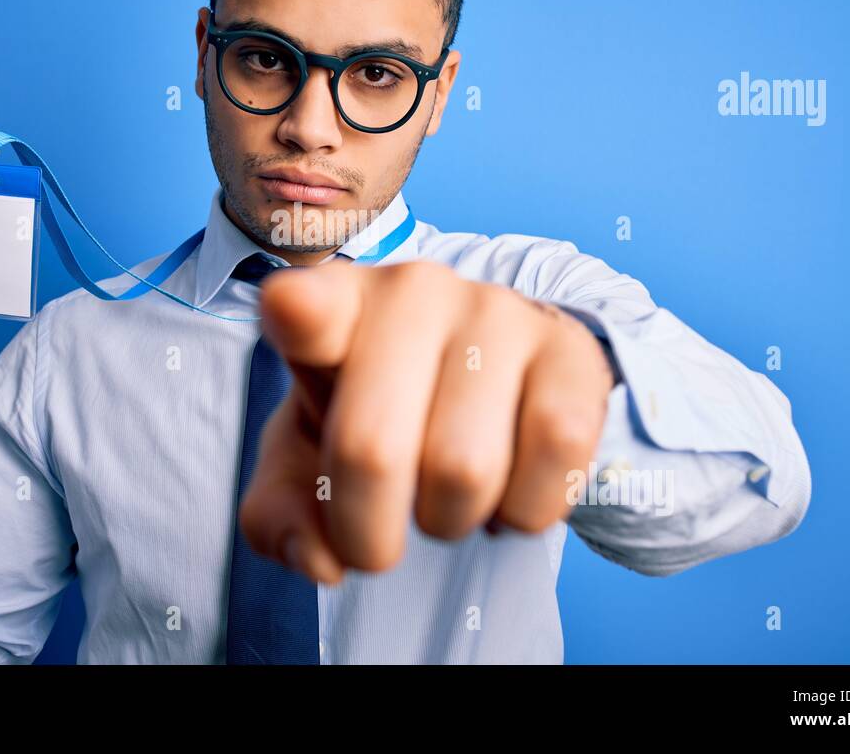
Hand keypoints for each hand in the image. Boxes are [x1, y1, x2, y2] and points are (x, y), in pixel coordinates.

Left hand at [239, 259, 615, 583]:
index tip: (291, 310)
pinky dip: (526, 509)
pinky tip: (509, 488)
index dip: (298, 312)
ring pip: (465, 467)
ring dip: (450, 520)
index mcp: (333, 307)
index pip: (306, 305)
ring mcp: (498, 310)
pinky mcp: (570, 349)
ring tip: (446, 498)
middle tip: (373, 546)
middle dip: (365, 532)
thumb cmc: (377, 416)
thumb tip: (320, 560)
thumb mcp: (307, 464)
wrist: (489, 383)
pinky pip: (553, 454)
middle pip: (373, 446)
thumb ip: (279, 514)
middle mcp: (413, 290)